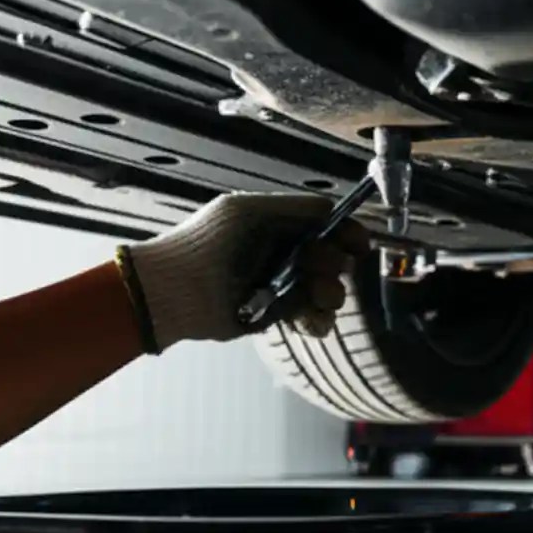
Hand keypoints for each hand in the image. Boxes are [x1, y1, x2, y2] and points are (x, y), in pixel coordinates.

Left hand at [124, 193, 369, 349]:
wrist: (173, 291)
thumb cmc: (206, 244)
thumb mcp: (248, 213)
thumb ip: (293, 209)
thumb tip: (332, 209)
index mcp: (279, 225)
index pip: (327, 225)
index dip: (347, 233)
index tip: (360, 245)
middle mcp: (285, 253)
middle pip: (333, 259)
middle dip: (333, 265)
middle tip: (314, 268)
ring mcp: (282, 285)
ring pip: (328, 291)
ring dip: (330, 295)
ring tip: (314, 299)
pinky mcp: (276, 315)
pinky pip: (312, 319)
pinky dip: (317, 322)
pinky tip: (308, 323)